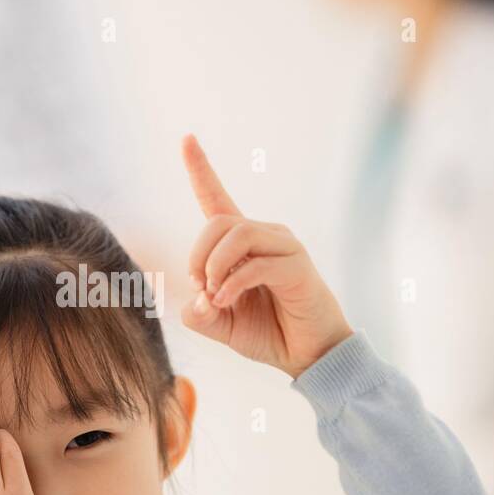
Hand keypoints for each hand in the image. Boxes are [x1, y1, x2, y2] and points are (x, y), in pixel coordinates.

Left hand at [180, 133, 353, 378]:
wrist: (308, 355)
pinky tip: (226, 300)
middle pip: (219, 220)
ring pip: (236, 234)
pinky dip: (233, 283)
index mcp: (242, 244)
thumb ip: (200, 312)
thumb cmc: (268, 332)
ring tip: (215, 295)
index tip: (186, 138)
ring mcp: (284, 247)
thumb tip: (196, 298)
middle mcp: (264, 236)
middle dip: (197, 254)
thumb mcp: (221, 324)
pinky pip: (257, 263)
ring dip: (214, 266)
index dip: (201, 169)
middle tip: (198, 286)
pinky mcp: (298, 266)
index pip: (217, 197)